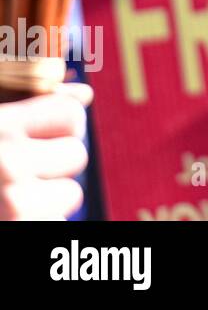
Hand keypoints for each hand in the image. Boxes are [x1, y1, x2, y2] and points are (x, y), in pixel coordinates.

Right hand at [0, 83, 92, 219]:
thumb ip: (27, 108)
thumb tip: (85, 93)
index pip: (71, 114)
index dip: (61, 126)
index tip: (37, 137)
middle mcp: (6, 161)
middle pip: (76, 154)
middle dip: (52, 167)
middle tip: (14, 176)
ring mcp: (14, 201)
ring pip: (71, 193)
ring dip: (47, 200)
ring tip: (6, 200)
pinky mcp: (21, 229)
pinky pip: (58, 224)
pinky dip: (40, 224)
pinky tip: (9, 220)